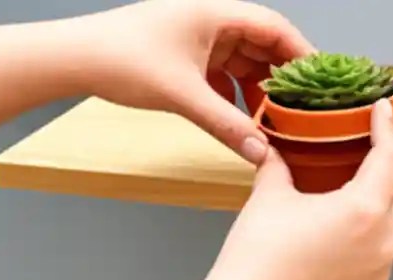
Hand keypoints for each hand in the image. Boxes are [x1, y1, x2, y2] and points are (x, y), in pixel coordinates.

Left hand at [66, 0, 312, 163]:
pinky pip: (224, 74)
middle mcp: (210, 20)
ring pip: (244, 63)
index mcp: (215, 13)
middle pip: (264, 46)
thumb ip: (226, 125)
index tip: (319, 85)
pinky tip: (240, 120)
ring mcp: (197, 38)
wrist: (72, 59)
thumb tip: (262, 153)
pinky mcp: (185, 56)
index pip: (275, 28)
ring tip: (272, 122)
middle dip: (282, 80)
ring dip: (259, 92)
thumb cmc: (121, 59)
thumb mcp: (182, 96)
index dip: (302, 55)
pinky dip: (235, 96)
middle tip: (302, 111)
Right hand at [194, 99, 392, 279]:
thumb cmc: (257, 262)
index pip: (389, 158)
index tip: (382, 109)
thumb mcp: (269, 197)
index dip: (388, 128)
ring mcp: (382, 265)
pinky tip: (386, 204)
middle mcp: (383, 239)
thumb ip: (281, 164)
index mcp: (364, 211)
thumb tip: (276, 147)